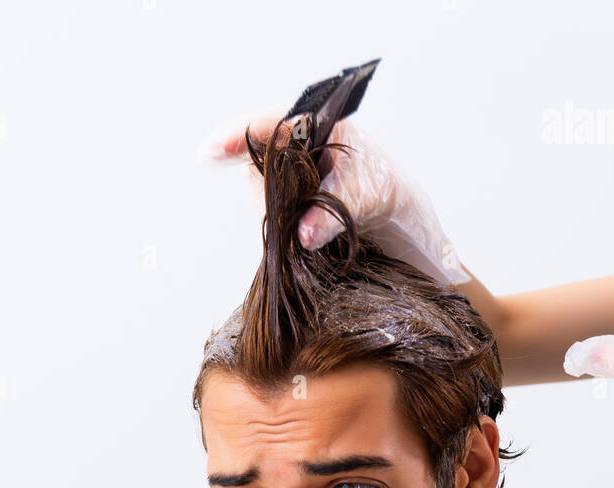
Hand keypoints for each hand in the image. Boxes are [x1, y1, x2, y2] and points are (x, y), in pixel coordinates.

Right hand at [198, 110, 469, 287]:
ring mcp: (289, 175)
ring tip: (307, 230)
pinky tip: (299, 237)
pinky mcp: (289, 203)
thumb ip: (333, 213)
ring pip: (262, 191)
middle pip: (258, 161)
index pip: (268, 123)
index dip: (236, 136)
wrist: (402, 218)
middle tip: (286, 219)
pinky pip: (271, 212)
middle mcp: (297, 147)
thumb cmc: (388, 192)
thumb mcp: (366, 199)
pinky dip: (279, 227)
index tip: (211, 151)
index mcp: (318, 127)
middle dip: (263, 190)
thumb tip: (304, 234)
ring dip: (274, 213)